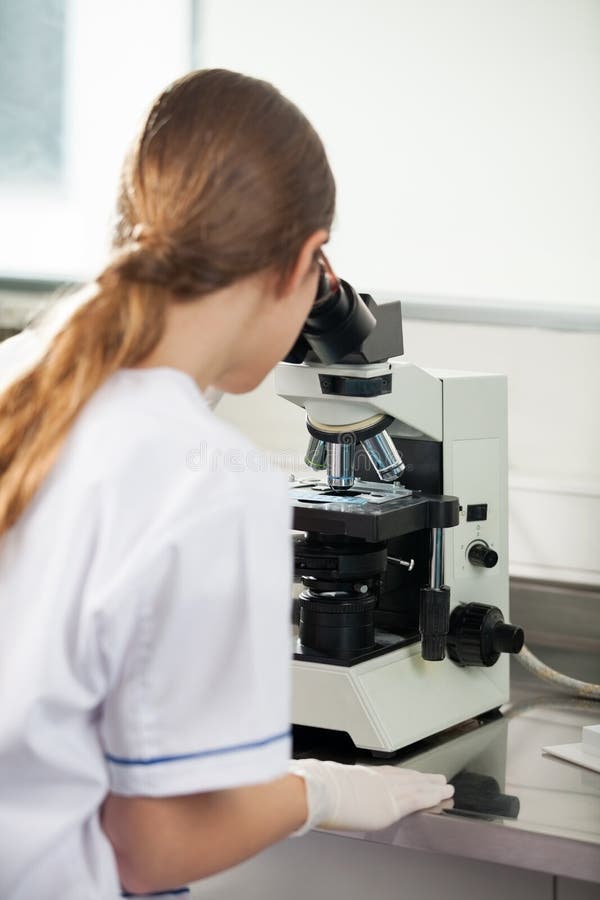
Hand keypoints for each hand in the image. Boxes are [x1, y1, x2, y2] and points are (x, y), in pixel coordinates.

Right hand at [289, 758, 453, 834]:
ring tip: (445, 786)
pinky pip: (419, 799)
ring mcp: (386, 790)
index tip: (413, 775)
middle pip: (407, 777)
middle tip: (438, 778)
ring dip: (433, 785)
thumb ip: (336, 785)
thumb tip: (327, 788)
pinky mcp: (393, 804)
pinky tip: (442, 795)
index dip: (404, 775)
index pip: (390, 774)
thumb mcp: (328, 782)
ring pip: (417, 786)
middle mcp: (378, 779)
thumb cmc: (317, 788)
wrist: (319, 791)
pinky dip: (432, 795)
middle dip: (423, 778)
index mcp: (363, 774)